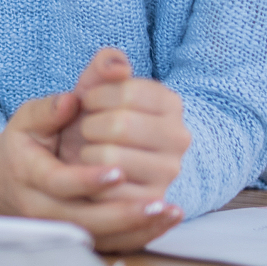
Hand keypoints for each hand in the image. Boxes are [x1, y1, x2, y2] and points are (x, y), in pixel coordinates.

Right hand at [0, 92, 182, 252]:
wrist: (2, 182)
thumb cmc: (24, 145)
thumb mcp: (27, 121)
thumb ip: (49, 108)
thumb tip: (72, 99)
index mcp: (27, 174)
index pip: (58, 183)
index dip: (88, 180)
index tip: (118, 171)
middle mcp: (40, 208)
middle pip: (82, 221)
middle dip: (121, 214)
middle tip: (157, 202)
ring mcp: (59, 229)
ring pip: (99, 238)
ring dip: (135, 228)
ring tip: (167, 212)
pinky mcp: (76, 239)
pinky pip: (108, 246)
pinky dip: (137, 236)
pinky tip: (163, 221)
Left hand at [56, 48, 190, 205]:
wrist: (91, 156)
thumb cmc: (93, 116)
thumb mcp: (94, 85)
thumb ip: (105, 65)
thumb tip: (117, 67)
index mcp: (170, 103)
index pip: (126, 92)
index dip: (95, 96)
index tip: (88, 102)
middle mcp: (179, 137)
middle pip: (120, 125)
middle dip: (90, 125)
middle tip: (87, 130)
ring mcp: (169, 171)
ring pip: (112, 159)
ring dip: (88, 153)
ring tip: (90, 150)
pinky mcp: (152, 200)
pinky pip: (108, 190)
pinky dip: (90, 180)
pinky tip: (93, 173)